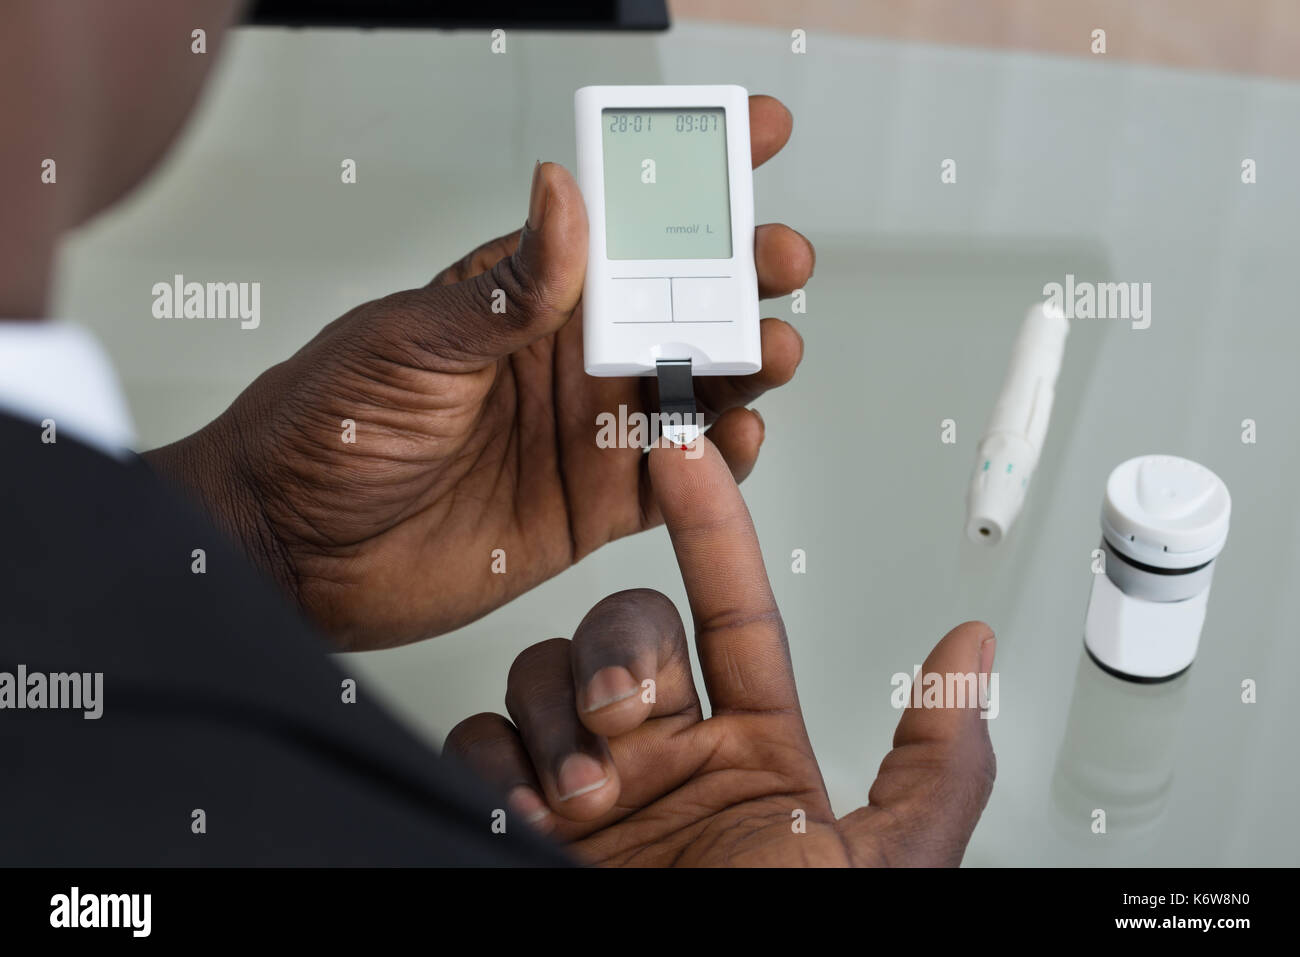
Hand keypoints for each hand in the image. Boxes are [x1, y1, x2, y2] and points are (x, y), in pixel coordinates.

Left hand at [145, 95, 811, 650]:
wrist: (295, 551)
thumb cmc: (328, 429)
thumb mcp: (413, 340)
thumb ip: (507, 286)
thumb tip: (565, 196)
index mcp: (527, 295)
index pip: (624, 219)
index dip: (693, 172)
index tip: (757, 132)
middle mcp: (568, 356)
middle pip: (683, 300)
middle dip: (745, 270)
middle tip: (778, 258)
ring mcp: (586, 428)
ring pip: (698, 384)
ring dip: (747, 363)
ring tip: (772, 350)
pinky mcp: (594, 502)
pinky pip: (679, 476)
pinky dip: (720, 458)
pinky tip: (737, 436)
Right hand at [444, 438, 996, 865]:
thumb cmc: (785, 948)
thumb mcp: (881, 866)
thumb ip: (937, 761)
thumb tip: (974, 646)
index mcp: (749, 750)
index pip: (727, 607)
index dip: (709, 524)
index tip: (686, 455)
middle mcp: (662, 756)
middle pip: (620, 629)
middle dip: (618, 652)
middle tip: (632, 717)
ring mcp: (588, 785)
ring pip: (545, 674)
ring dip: (558, 716)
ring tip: (586, 795)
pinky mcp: (520, 820)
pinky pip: (482, 742)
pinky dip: (495, 762)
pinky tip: (530, 811)